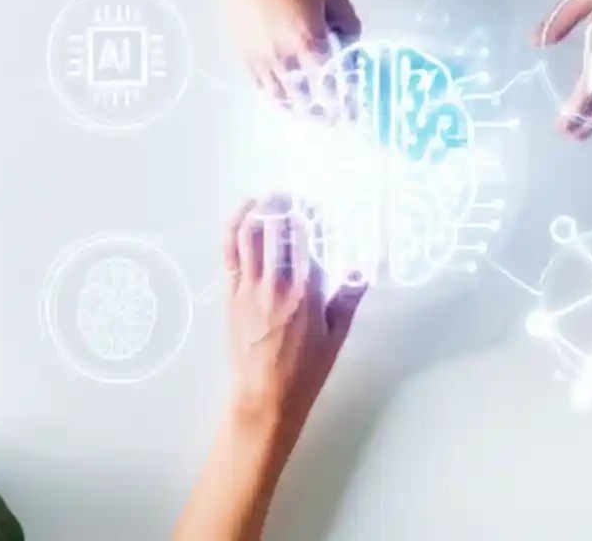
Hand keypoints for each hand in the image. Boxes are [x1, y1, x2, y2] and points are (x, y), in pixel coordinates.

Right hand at [198, 0, 361, 113]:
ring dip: (302, 110)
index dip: (348, 101)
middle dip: (327, 113)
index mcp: (310, 41)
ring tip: (315, 115)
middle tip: (339, 118)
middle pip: (309, 99)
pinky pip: (263, 87)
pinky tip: (288, 101)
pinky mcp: (244, 55)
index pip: (334, 85)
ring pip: (284, 98)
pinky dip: (278, 98)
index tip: (357, 109)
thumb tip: (350, 46)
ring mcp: (261, 59)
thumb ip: (348, 23)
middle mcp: (284, 57)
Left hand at [222, 197, 367, 438]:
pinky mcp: (232, 293)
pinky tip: (242, 214)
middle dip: (283, 205)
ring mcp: (249, 286)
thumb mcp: (337, 335)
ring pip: (250, 234)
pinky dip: (234, 227)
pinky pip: (231, 252)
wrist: (265, 396)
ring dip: (257, 209)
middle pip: (276, 228)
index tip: (315, 205)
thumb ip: (347, 298)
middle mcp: (276, 282)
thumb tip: (361, 268)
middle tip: (291, 196)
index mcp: (305, 290)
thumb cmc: (305, 371)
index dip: (309, 213)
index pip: (306, 236)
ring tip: (267, 197)